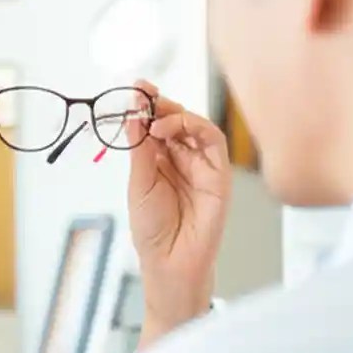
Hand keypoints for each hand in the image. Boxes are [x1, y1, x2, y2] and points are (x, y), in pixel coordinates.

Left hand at [126, 80, 232, 346]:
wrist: (170, 264)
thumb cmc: (152, 231)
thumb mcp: (139, 184)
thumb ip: (139, 149)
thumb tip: (133, 114)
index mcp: (160, 161)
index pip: (157, 124)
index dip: (148, 105)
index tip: (136, 87)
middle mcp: (182, 161)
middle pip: (177, 120)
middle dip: (161, 104)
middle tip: (144, 95)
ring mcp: (202, 167)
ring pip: (197, 126)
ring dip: (177, 114)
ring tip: (156, 118)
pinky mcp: (219, 177)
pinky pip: (214, 143)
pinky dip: (195, 128)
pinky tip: (170, 129)